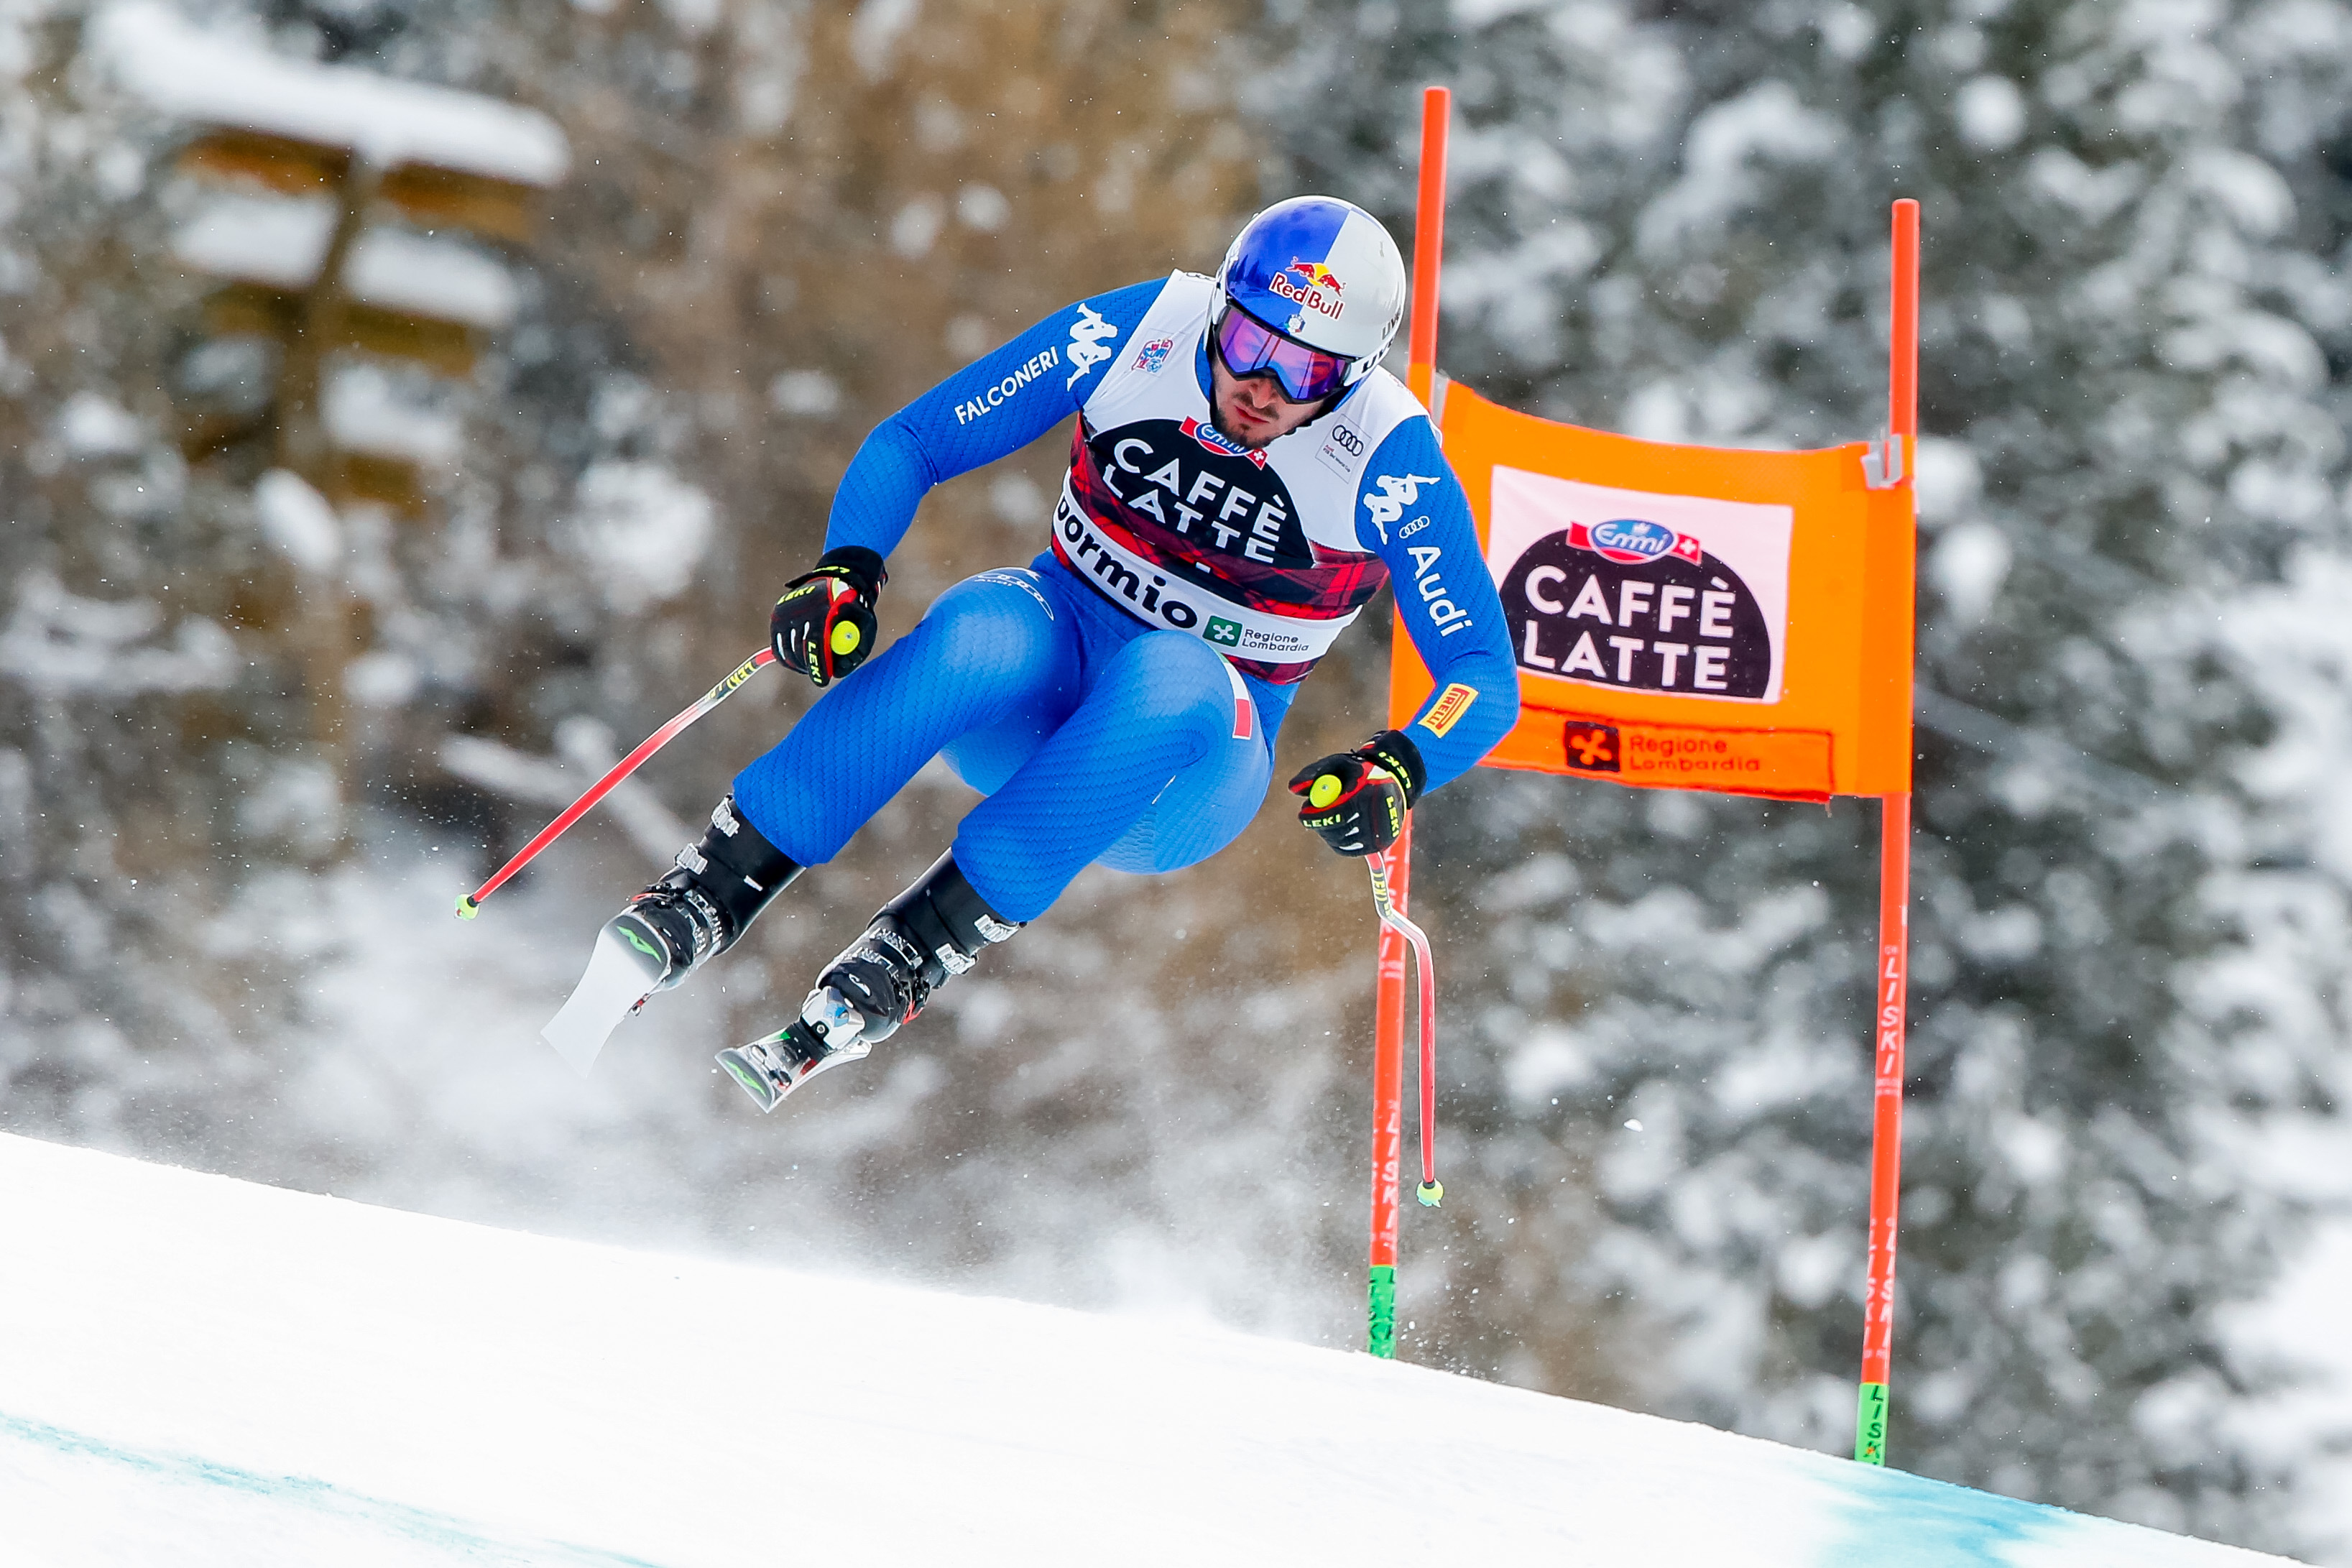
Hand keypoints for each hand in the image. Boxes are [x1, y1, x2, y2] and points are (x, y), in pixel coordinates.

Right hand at [771, 547, 884, 687]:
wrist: (836, 579)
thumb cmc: (854, 607)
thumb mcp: (865, 622)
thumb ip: (856, 647)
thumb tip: (837, 671)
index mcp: (823, 608)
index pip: (816, 642)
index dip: (818, 665)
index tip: (822, 681)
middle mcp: (800, 608)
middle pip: (799, 648)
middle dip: (809, 667)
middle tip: (818, 676)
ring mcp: (786, 610)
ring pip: (786, 649)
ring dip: (798, 663)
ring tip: (811, 666)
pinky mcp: (777, 614)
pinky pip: (777, 644)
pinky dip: (787, 656)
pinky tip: (798, 659)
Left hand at [1288, 730, 1425, 856]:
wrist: (1393, 780)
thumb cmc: (1359, 771)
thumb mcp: (1337, 764)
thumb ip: (1313, 773)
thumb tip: (1292, 789)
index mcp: (1370, 795)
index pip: (1339, 814)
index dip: (1317, 817)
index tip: (1302, 814)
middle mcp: (1378, 817)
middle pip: (1338, 831)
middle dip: (1320, 825)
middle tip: (1309, 817)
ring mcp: (1380, 833)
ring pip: (1341, 841)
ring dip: (1327, 832)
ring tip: (1327, 818)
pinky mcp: (1379, 844)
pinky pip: (1348, 849)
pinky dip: (1336, 841)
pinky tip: (1336, 828)